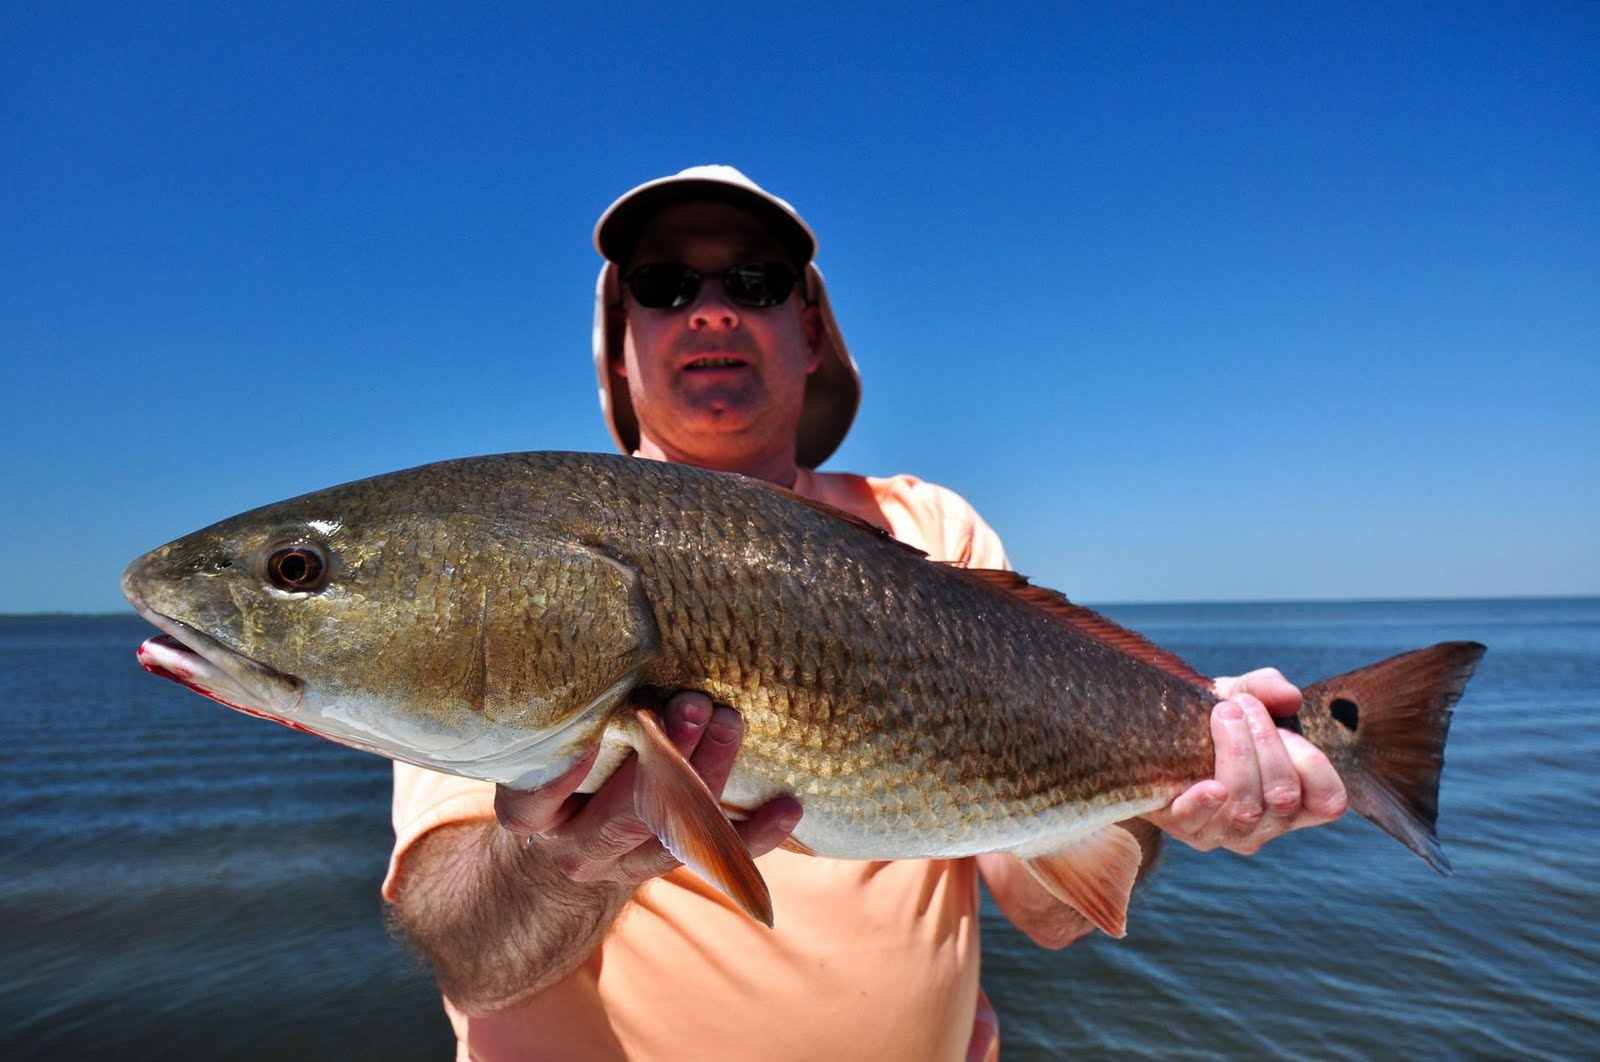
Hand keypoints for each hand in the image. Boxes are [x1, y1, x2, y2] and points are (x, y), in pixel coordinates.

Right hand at [492, 691, 801, 888]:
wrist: (576, 839)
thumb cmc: (566, 765)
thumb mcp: (551, 741)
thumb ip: (574, 713)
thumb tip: (604, 634)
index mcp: (535, 814)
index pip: (534, 800)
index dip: (563, 773)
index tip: (595, 730)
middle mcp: (577, 846)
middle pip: (625, 812)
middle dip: (665, 757)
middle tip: (694, 705)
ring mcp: (624, 867)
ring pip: (675, 831)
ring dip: (711, 776)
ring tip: (730, 724)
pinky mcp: (671, 868)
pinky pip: (720, 857)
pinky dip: (757, 833)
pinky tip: (788, 807)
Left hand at [1146, 668, 1346, 853]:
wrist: (1155, 733)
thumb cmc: (1211, 720)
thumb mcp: (1240, 696)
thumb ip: (1266, 688)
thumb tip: (1288, 695)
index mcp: (1294, 799)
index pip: (1328, 802)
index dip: (1314, 765)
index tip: (1285, 726)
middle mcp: (1266, 823)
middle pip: (1283, 796)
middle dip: (1265, 742)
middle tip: (1238, 708)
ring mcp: (1225, 831)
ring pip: (1246, 807)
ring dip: (1237, 753)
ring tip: (1222, 715)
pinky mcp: (1183, 826)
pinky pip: (1198, 822)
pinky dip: (1205, 802)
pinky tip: (1209, 786)